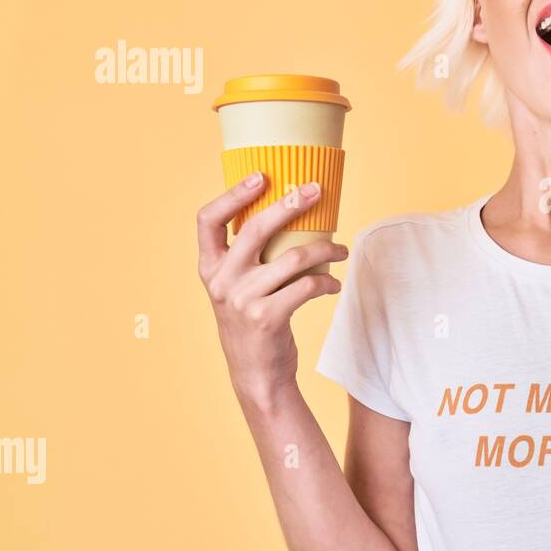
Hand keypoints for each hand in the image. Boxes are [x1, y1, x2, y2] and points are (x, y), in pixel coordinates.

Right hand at [196, 174, 348, 408]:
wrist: (256, 374)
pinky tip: (334, 282)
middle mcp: (221, 281)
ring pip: (293, 258)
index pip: (208, 220)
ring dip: (326, 248)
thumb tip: (287, 214)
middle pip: (256, 228)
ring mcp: (242, 300)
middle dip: (290, 204)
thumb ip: (247, 257)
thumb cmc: (253, 322)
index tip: (262, 176)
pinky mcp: (267, 318)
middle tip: (316, 191)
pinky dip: (327, 281)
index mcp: (210, 267)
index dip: (233, 194)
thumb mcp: (237, 288)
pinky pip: (307, 286)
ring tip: (342, 248)